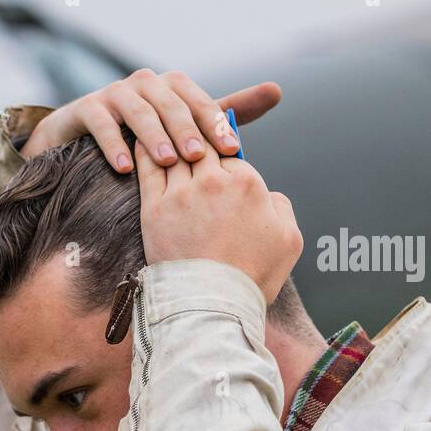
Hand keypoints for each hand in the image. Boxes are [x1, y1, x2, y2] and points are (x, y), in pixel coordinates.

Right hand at [21, 70, 281, 170]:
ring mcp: (114, 94)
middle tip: (200, 157)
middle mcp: (145, 85)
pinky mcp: (85, 108)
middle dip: (187, 130)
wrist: (80, 146)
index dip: (217, 124)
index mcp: (173, 88)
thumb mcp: (183, 128)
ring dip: (155, 137)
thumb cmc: (141, 139)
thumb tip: (277, 90)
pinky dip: (115, 144)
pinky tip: (126, 168)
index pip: (200, 102)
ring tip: (168, 163)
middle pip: (171, 104)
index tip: (233, 150)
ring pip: (139, 111)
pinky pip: (102, 122)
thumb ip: (222, 114)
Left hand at [134, 138, 302, 302]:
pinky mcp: (154, 210)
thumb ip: (281, 207)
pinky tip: (140, 142)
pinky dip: (145, 152)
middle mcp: (214, 182)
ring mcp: (182, 194)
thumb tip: (266, 194)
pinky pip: (148, 169)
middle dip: (196, 137)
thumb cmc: (252, 278)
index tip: (216, 156)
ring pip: (174, 151)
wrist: (212, 306)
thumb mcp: (289, 240)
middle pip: (202, 144)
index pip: (231, 153)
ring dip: (168, 137)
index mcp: (248, 184)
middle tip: (187, 129)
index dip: (223, 155)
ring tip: (159, 124)